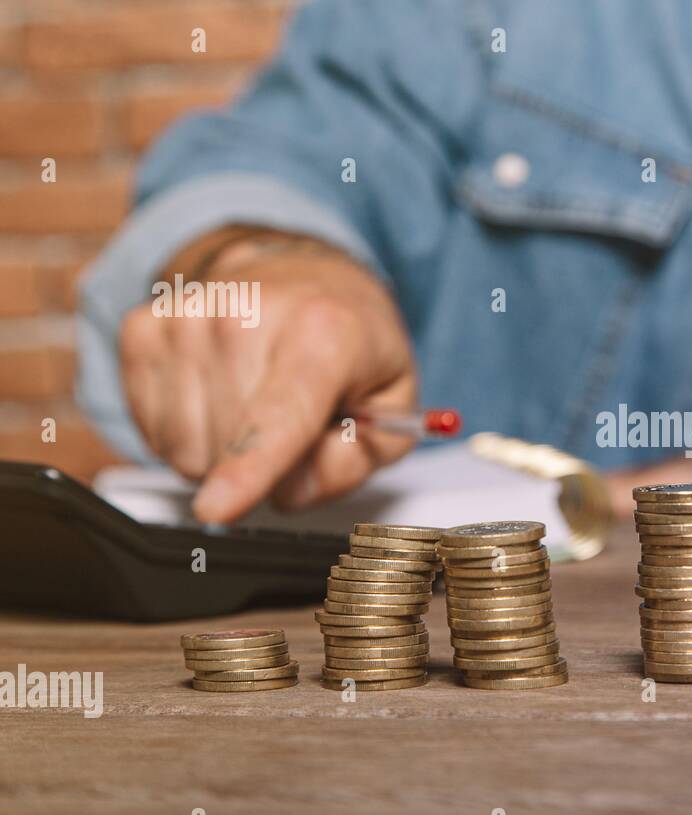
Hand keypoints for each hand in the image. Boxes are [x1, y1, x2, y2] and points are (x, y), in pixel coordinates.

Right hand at [118, 229, 417, 523]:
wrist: (301, 274)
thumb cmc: (351, 344)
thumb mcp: (393, 405)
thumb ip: (358, 458)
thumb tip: (293, 488)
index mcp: (324, 332)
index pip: (280, 414)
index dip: (250, 467)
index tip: (218, 509)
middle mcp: (246, 315)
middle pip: (230, 449)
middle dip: (264, 466)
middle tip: (295, 419)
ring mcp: (186, 319)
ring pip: (187, 450)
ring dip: (223, 451)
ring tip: (257, 404)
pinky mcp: (142, 330)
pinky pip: (155, 434)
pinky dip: (188, 433)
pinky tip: (219, 396)